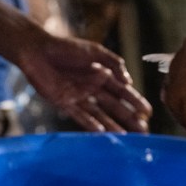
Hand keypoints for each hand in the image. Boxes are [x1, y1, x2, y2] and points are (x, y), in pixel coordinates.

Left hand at [15, 33, 151, 132]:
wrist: (37, 51)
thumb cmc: (65, 47)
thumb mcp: (94, 50)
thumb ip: (113, 62)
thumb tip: (128, 80)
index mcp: (102, 74)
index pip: (122, 91)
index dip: (135, 102)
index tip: (147, 113)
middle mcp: (93, 88)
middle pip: (115, 106)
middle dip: (129, 118)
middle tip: (143, 131)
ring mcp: (79, 97)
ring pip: (100, 115)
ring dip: (114, 126)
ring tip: (127, 138)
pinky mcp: (65, 103)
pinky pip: (81, 116)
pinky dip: (92, 125)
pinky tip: (103, 134)